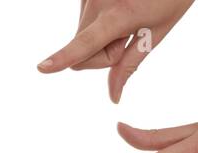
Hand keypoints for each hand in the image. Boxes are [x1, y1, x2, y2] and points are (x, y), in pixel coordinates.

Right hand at [38, 0, 195, 101]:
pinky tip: (118, 5)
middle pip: (82, 50)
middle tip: (129, 34)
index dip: (63, 58)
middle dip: (102, 51)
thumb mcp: (155, 33)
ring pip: (82, 34)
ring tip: (127, 14)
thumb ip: (128, 65)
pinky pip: (84, 18)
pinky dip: (98, 19)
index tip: (42, 68)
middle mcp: (98, 1)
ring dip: (100, 34)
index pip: (86, 44)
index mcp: (119, 15)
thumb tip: (113, 98)